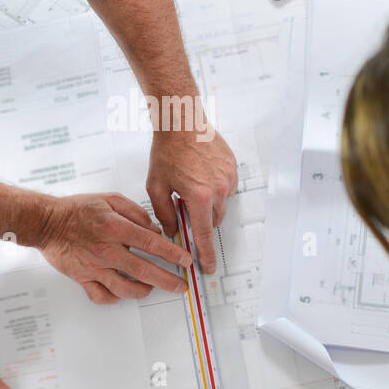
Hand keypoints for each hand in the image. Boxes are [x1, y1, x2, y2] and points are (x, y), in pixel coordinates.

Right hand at [37, 191, 191, 302]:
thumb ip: (135, 213)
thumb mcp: (110, 200)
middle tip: (180, 285)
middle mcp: (107, 250)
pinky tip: (123, 293)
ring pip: (125, 288)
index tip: (185, 260)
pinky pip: (102, 295)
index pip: (152, 244)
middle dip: (168, 280)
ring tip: (153, 289)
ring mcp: (95, 267)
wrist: (46, 223)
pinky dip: (115, 297)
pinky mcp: (83, 278)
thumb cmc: (76, 210)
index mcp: (115, 228)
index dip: (173, 254)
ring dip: (144, 291)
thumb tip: (154, 229)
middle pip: (144, 270)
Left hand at [146, 127, 237, 272]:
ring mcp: (228, 177)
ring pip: (220, 203)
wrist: (182, 121)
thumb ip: (164, 213)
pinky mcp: (232, 167)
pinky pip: (226, 187)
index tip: (208, 267)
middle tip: (184, 202)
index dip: (205, 254)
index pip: (203, 234)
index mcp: (198, 197)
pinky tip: (201, 172)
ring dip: (208, 201)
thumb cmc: (167, 150)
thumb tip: (172, 230)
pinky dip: (215, 186)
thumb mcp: (156, 186)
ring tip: (191, 181)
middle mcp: (218, 189)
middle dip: (200, 217)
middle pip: (212, 220)